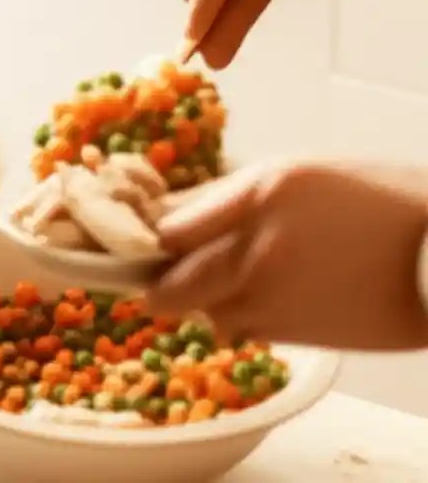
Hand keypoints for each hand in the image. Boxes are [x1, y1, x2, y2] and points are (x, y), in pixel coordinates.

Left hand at [146, 161, 427, 350]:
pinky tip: (278, 292)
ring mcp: (273, 298)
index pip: (165, 230)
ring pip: (203, 314)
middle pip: (168, 288)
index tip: (131, 243)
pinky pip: (241, 328)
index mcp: (258, 194)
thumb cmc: (376, 200)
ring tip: (243, 275)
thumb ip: (227, 196)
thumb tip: (165, 218)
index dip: (141, 241)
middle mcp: (257, 251)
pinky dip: (243, 314)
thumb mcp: (296, 172)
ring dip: (206, 301)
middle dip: (158, 284)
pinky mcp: (293, 335)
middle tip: (158, 277)